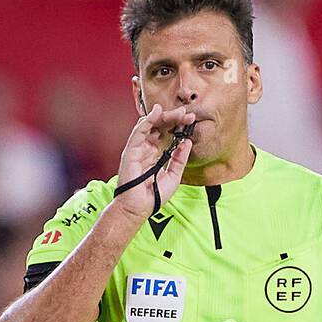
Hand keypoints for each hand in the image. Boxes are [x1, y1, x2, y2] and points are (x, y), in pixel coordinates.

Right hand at [115, 103, 194, 218]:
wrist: (138, 209)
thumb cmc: (153, 196)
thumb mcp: (173, 176)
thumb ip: (180, 159)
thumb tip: (187, 142)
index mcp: (156, 154)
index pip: (167, 134)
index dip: (178, 125)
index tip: (191, 120)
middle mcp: (146, 149)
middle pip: (160, 127)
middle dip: (174, 118)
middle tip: (187, 114)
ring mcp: (138, 148)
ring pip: (150, 125)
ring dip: (164, 117)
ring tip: (178, 113)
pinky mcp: (131, 150)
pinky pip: (139, 131)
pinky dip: (147, 120)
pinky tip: (157, 112)